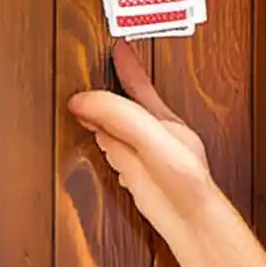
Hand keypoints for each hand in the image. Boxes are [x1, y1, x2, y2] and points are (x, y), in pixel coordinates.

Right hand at [68, 40, 210, 238]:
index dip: (127, 65)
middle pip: (119, 102)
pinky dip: (92, 135)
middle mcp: (149, 131)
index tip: (116, 46)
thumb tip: (83, 99)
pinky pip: (103, 145)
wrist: (188, 220)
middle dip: (100, 89)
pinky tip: (87, 134)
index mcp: (163, 118)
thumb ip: (121, 115)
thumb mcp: (155, 138)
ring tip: (77, 102)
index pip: (140, 84)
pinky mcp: (126, 169)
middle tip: (80, 76)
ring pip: (109, 122)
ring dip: (93, 111)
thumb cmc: (187, 180)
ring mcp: (137, 150)